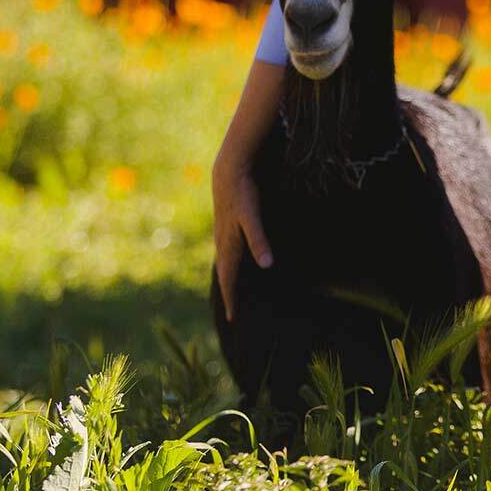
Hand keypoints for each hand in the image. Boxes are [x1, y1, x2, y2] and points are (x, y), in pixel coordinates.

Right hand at [212, 149, 272, 321]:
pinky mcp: (226, 224)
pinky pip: (227, 251)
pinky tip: (235, 261)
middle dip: (229, 294)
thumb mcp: (252, 217)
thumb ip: (259, 240)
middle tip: (232, 314)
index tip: (233, 319)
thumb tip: (267, 265)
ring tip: (232, 292)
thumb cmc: (243, 194)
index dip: (231, 299)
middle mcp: (223, 243)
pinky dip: (230, 263)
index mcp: (229, 246)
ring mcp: (223, 233)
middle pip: (225, 275)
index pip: (229, 280)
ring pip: (225, 263)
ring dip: (228, 280)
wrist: (229, 171)